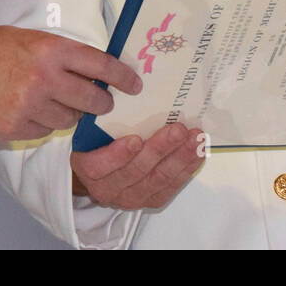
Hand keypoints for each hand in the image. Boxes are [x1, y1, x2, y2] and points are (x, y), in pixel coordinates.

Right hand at [0, 24, 142, 140]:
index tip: (134, 85)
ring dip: (70, 114)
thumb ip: (62, 55)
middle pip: (92, 99)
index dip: (122, 76)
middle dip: (102, 103)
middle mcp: (45, 77)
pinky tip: (32, 111)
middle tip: (103, 102)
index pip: (100, 64)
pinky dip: (45, 124)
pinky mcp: (17, 127)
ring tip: (55, 102)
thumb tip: (96, 73)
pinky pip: (46, 132)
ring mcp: (31, 105)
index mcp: (51, 49)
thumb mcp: (31, 40)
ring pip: (70, 119)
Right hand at [70, 123, 205, 209]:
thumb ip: (104, 117)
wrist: (101, 172)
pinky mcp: (151, 200)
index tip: (135, 139)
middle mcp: (107, 189)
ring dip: (180, 157)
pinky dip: (187, 168)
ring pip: (158, 179)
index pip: (99, 165)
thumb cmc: (98, 142)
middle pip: (135, 171)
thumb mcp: (92, 129)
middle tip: (178, 129)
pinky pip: (172, 186)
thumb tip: (127, 85)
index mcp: (87, 168)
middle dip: (159, 149)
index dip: (117, 155)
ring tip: (195, 138)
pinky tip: (198, 152)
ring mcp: (131, 198)